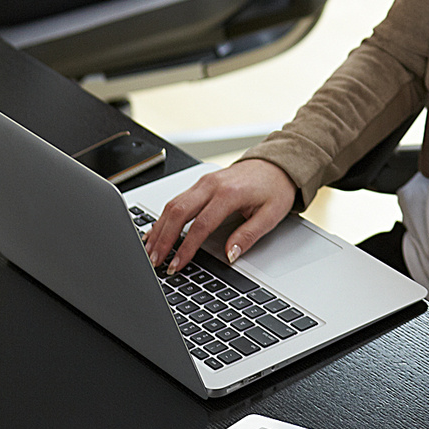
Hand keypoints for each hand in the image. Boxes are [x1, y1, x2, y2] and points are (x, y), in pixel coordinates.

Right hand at [143, 159, 296, 273]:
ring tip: (150, 251)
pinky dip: (164, 217)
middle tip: (155, 261)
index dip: (186, 248)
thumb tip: (229, 255)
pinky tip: (156, 231)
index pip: (201, 225)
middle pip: (178, 212)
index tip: (177, 265)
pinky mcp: (202, 182)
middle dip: (163, 239)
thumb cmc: (275, 187)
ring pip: (173, 204)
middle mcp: (212, 185)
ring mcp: (205, 182)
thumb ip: (248, 235)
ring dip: (159, 229)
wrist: (278, 163)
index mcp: (229, 193)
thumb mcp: (271, 215)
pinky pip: (177, 199)